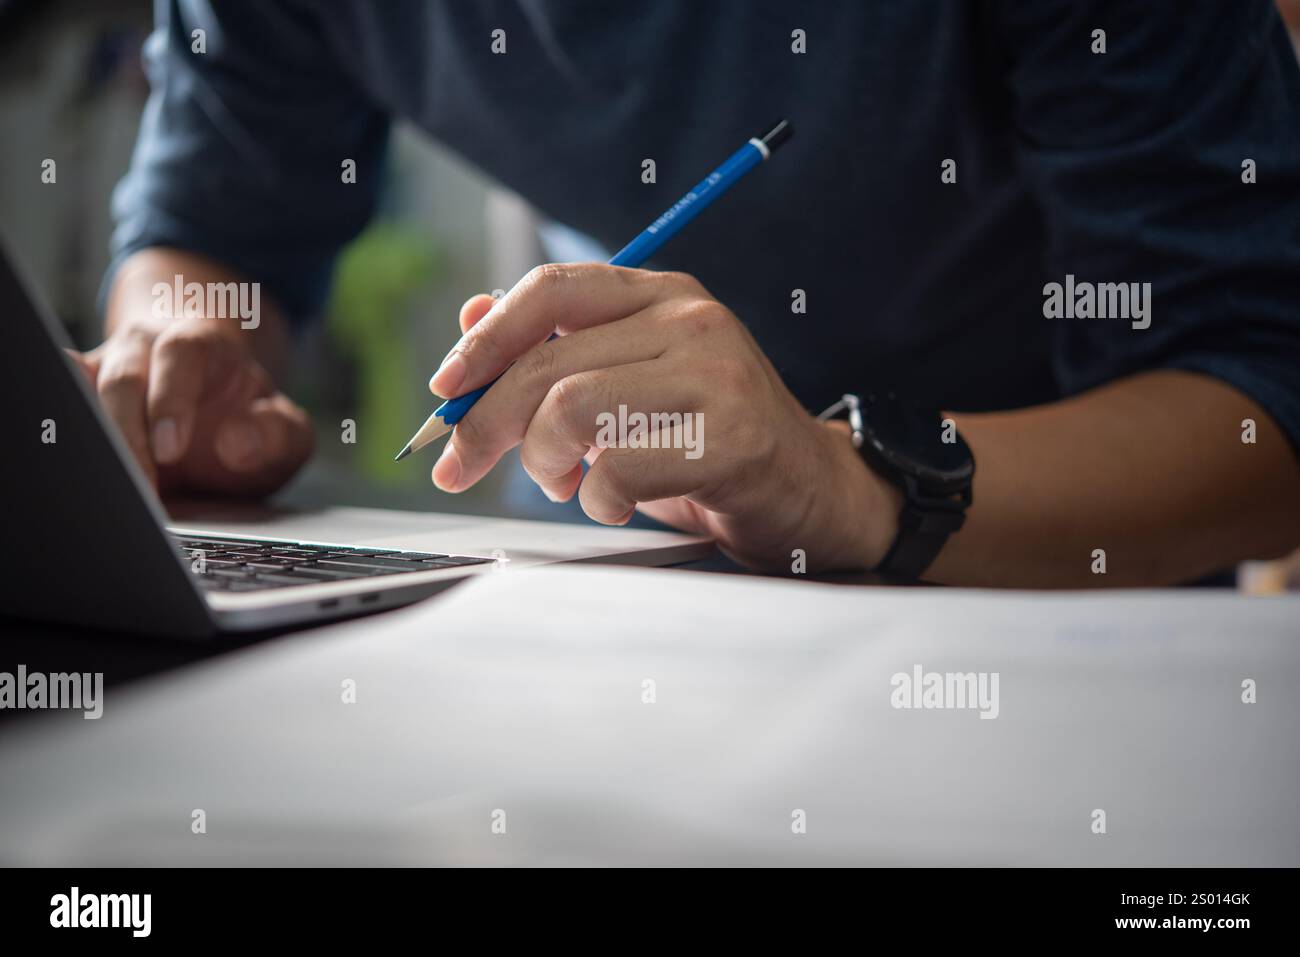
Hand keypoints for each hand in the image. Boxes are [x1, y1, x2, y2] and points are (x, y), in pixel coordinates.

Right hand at [70, 315, 312, 495]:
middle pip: (123, 377)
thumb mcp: (284, 430)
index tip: (171, 450)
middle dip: (128, 436)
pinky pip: (67, 397)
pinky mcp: (86, 395)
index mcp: (202, 343)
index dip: (172, 399)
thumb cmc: (250, 419)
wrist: (221, 407)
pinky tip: (61, 437)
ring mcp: (110, 369)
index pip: (181, 353)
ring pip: (85, 391)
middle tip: (143, 486)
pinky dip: (65, 420)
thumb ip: (277, 434)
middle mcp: (147, 347)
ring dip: (99, 439)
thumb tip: (238, 444)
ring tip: (117, 485)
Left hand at [428, 264, 899, 571]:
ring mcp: (714, 373)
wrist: (809, 493)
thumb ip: (561, 351)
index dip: (486, 338)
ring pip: (570, 410)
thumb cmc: (707, 442)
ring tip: (567, 485)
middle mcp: (689, 320)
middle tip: (457, 467)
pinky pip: (614, 469)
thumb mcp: (630, 385)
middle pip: (547, 362)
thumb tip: (472, 318)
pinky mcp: (729, 435)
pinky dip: (597, 502)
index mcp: (661, 294)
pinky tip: (617, 504)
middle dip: (485, 424)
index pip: (552, 289)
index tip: (445, 389)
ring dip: (545, 464)